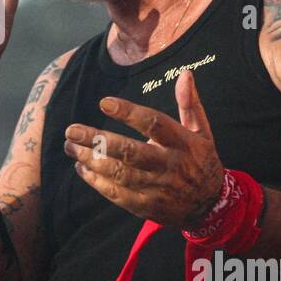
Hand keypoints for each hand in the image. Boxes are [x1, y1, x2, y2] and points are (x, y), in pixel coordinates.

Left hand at [62, 70, 224, 228]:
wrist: (209, 206)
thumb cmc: (200, 160)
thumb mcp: (202, 131)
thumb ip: (189, 103)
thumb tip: (185, 74)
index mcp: (181, 142)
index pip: (154, 123)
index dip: (129, 113)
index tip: (104, 102)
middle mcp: (168, 165)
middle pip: (130, 151)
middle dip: (98, 140)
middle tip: (72, 130)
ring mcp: (156, 188)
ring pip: (119, 173)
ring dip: (91, 160)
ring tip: (70, 146)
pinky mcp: (146, 206)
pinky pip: (117, 194)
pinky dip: (96, 181)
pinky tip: (81, 168)